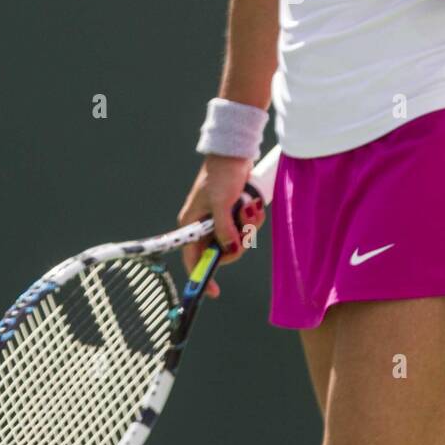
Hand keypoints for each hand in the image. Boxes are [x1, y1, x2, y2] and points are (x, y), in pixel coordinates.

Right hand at [177, 156, 266, 298]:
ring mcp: (220, 219)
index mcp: (192, 223)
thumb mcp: (220, 203)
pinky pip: (246, 227)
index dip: (201, 275)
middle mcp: (204, 224)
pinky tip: (252, 204)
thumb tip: (228, 249)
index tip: (214, 291)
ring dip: (247, 227)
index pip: (192, 257)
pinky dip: (252, 219)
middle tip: (244, 230)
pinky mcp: (233, 213)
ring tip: (248, 207)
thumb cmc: (221, 174)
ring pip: (237, 239)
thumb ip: (223, 229)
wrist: (234, 152)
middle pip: (221, 251)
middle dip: (237, 243)